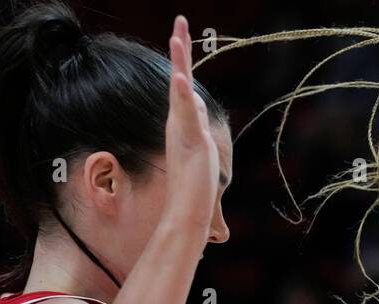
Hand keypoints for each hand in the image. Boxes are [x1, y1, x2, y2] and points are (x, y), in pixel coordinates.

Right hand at [161, 16, 218, 231]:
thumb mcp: (201, 153)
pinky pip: (186, 112)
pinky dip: (183, 94)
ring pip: (180, 88)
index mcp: (182, 122)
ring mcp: (184, 128)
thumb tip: (199, 124)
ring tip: (177, 35)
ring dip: (179, 61)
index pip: (183, 84)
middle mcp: (179, 121)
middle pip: (179, 76)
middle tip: (180, 19)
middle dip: (180, 47)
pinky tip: (182, 77)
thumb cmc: (195, 187)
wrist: (188, 209)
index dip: (183, 60)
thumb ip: (199, 135)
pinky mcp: (191, 138)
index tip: (181, 35)